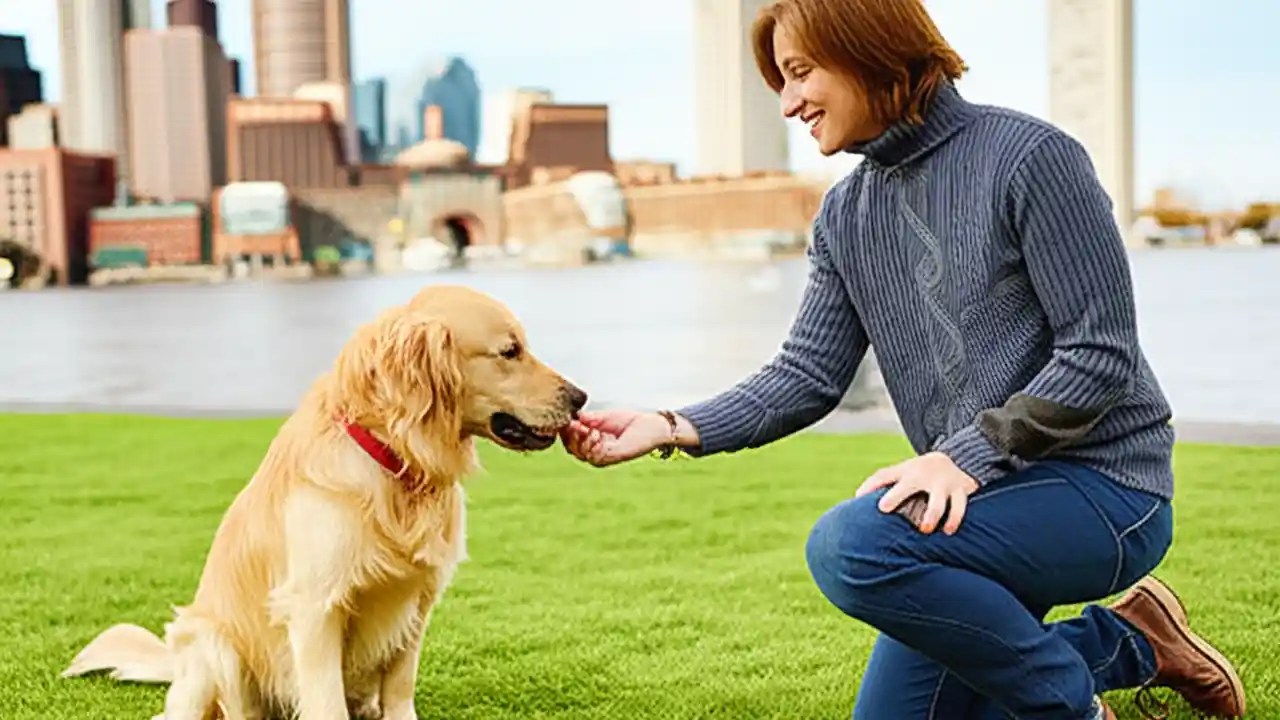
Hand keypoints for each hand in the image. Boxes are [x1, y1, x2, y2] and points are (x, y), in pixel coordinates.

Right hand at [560, 409, 674, 466]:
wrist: (652, 425)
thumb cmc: (630, 422)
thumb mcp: (603, 417)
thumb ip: (588, 418)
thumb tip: (571, 416)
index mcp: (592, 443)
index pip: (569, 441)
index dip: (565, 431)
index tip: (567, 419)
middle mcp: (596, 452)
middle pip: (572, 450)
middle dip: (571, 436)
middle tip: (576, 424)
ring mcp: (604, 457)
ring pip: (582, 455)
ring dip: (582, 440)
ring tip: (592, 429)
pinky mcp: (614, 457)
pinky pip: (596, 456)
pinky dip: (593, 445)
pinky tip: (596, 434)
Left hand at [854, 452, 978, 534]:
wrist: (957, 459)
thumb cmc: (919, 473)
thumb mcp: (900, 473)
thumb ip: (879, 483)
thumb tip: (856, 498)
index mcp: (905, 472)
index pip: (885, 476)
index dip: (873, 487)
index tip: (872, 503)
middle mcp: (923, 476)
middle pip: (910, 485)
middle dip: (897, 495)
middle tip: (886, 509)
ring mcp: (943, 483)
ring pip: (939, 500)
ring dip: (932, 515)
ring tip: (925, 528)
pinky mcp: (961, 490)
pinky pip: (959, 506)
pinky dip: (954, 519)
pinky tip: (948, 531)